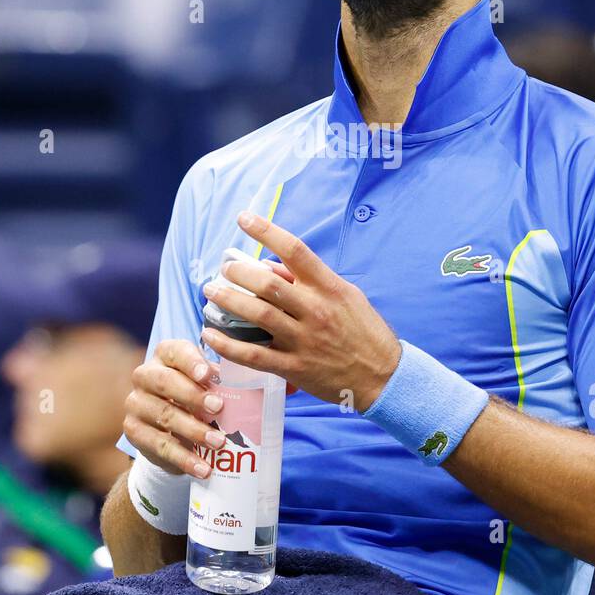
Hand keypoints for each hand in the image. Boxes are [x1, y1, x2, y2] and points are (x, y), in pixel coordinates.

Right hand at [120, 257, 295, 479]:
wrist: (173, 431)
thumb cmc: (203, 397)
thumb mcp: (216, 383)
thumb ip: (241, 377)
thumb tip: (290, 384)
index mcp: (167, 354)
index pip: (174, 350)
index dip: (190, 361)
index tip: (209, 374)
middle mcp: (146, 375)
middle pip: (164, 381)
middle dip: (192, 395)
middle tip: (219, 408)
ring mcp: (137, 403)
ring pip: (163, 416)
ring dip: (193, 430)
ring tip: (219, 443)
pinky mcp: (134, 432)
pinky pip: (158, 446)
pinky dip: (183, 458)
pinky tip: (203, 468)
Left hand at [198, 209, 401, 410]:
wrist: (384, 376)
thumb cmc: (364, 332)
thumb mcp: (346, 297)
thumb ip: (312, 281)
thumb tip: (272, 267)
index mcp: (329, 287)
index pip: (295, 250)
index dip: (266, 230)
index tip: (244, 218)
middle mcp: (315, 310)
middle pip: (268, 283)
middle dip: (239, 272)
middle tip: (224, 269)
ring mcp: (304, 339)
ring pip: (257, 315)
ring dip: (229, 301)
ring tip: (211, 293)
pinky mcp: (295, 367)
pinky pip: (253, 354)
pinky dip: (227, 345)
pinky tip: (210, 335)